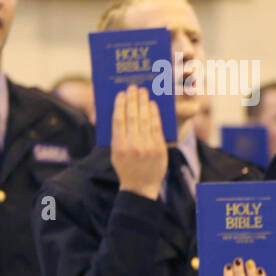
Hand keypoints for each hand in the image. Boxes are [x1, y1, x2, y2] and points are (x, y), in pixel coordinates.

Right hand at [111, 84, 167, 199]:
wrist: (140, 187)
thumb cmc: (126, 168)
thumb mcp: (115, 154)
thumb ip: (116, 136)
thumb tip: (118, 114)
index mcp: (118, 146)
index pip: (118, 120)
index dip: (120, 105)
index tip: (121, 94)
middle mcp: (132, 145)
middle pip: (132, 117)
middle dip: (133, 100)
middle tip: (133, 88)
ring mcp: (147, 147)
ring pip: (145, 120)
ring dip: (144, 104)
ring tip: (143, 93)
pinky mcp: (159, 149)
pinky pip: (157, 128)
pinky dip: (155, 115)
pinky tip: (153, 106)